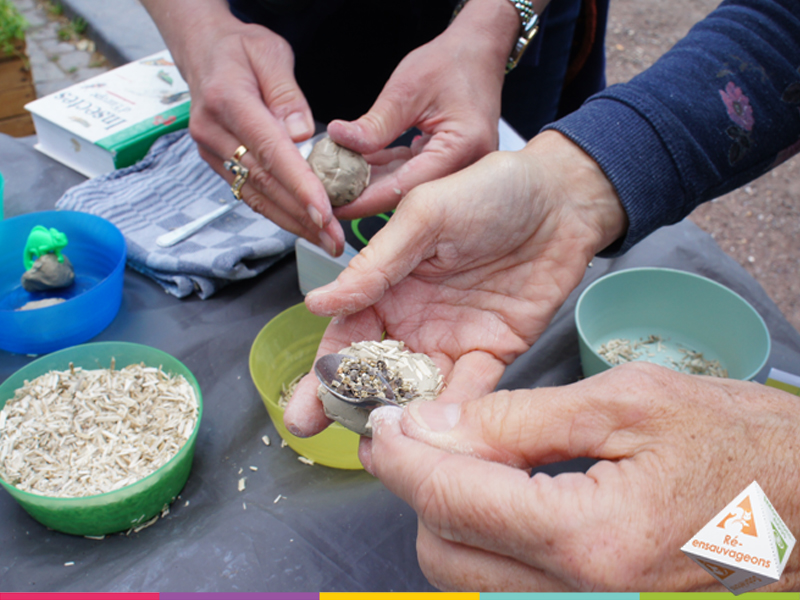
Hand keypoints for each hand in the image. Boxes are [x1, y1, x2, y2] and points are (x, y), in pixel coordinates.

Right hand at [141, 0, 342, 254]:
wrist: (202, 50)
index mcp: (228, 100)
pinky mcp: (217, 163)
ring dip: (292, 223)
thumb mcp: (271, 52)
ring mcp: (211, 151)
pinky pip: (249, 194)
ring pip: (256, 196)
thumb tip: (304, 136)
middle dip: (303, 216)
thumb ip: (288, 94)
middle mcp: (213, 131)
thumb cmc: (240, 49)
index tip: (325, 212)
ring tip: (325, 241)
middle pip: (264, 183)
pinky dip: (278, 213)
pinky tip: (303, 228)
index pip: (270, 151)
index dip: (299, 185)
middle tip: (335, 238)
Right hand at [283, 131, 626, 435]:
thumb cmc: (489, 190)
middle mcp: (415, 318)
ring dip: (397, 417)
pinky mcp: (493, 352)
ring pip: (416, 389)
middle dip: (345, 404)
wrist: (560, 198)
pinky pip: (471, 388)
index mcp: (389, 283)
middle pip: (372, 371)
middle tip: (314, 432)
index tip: (305, 405)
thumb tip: (318, 303)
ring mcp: (453, 339)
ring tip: (378, 445)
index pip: (347, 334)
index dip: (324, 370)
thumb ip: (376, 265)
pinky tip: (436, 431)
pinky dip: (454, 410)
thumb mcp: (424, 217)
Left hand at [325, 0, 519, 218]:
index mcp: (462, 147)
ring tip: (339, 181)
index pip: (407, 187)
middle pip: (408, 193)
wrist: (478, 51)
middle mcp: (467, 164)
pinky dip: (388, 170)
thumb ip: (375, 124)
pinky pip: (414, 173)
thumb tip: (339, 140)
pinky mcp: (449, 161)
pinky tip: (361, 167)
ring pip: (409, 185)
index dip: (367, 200)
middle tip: (332, 196)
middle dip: (367, 195)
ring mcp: (460, 165)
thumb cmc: (450, 62)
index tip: (336, 207)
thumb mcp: (406, 90)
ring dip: (374, 183)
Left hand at [361, 363, 799, 590]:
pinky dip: (479, 536)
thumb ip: (516, 418)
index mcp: (591, 538)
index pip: (454, 501)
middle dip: (416, 487)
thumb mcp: (625, 401)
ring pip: (463, 575)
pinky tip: (487, 489)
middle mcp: (582, 595)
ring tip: (448, 452)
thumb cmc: (733, 439)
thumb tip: (431, 426)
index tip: (380, 421)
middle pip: (442, 551)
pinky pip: (503, 581)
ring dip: (442, 513)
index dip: (403, 457)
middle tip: (412, 431)